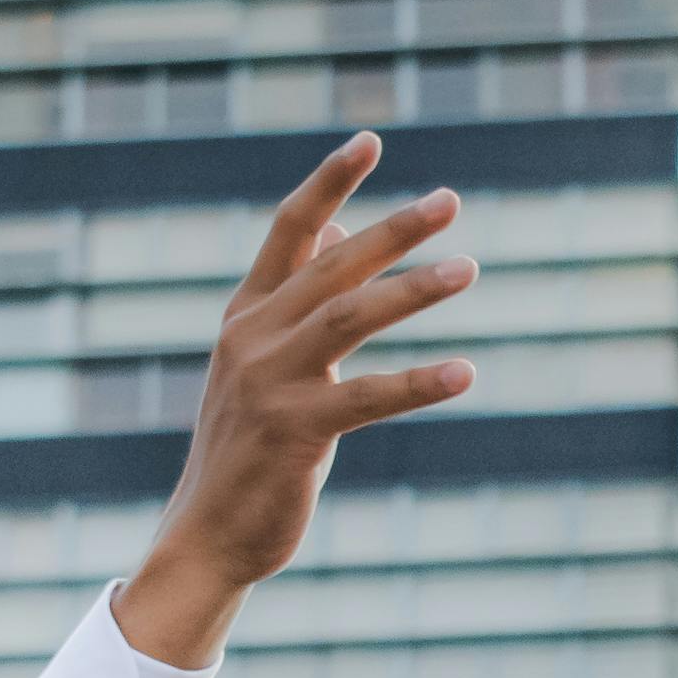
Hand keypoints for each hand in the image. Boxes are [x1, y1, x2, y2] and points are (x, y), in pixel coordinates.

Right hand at [113, 134, 478, 665]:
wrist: (207, 535)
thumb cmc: (250, 449)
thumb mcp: (264, 365)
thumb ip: (298, 302)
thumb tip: (341, 236)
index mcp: (246, 316)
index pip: (290, 230)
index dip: (330, 183)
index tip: (372, 141)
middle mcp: (252, 338)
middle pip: (332, 265)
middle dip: (395, 229)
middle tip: (451, 201)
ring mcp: (270, 383)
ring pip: (351, 317)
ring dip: (414, 290)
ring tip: (469, 270)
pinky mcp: (294, 432)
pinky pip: (369, 398)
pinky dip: (420, 382)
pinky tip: (466, 373)